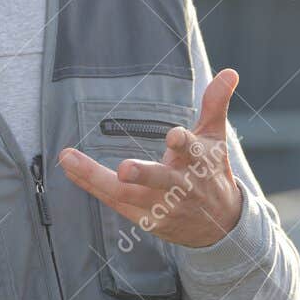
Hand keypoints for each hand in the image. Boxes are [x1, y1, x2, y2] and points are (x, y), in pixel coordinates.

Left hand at [57, 68, 244, 248]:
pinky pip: (112, 201)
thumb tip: (230, 72)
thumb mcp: (215, 139)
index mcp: (199, 163)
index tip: (174, 136)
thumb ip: (215, 104)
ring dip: (96, 178)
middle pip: (160, 181)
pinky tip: (69, 169)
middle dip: (143, 175)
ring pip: (126, 195)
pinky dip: (90, 184)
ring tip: (69, 160)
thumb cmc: (211, 173)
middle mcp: (180, 187)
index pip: (193, 152)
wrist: (219, 226)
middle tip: (126, 169)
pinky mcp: (145, 219)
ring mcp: (161, 206)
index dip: (184, 144)